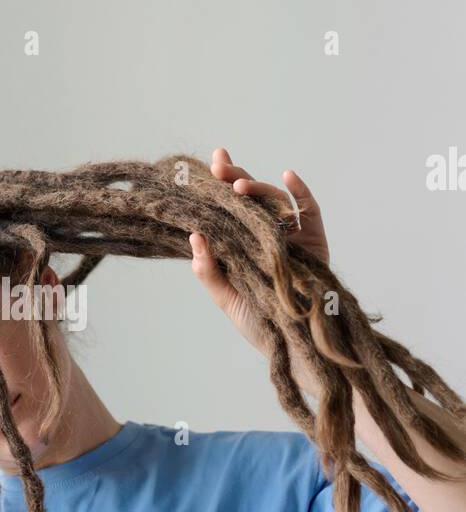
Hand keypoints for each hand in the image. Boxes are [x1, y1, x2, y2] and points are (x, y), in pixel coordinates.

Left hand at [189, 147, 329, 360]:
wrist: (294, 346)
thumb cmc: (259, 323)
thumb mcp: (226, 298)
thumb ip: (209, 271)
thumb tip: (195, 237)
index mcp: (242, 243)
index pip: (227, 209)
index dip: (218, 186)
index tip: (207, 165)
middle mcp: (265, 234)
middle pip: (249, 198)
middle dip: (233, 178)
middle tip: (218, 166)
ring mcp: (291, 235)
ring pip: (274, 201)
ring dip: (258, 189)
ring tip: (239, 187)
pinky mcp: (315, 240)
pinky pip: (310, 211)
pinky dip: (301, 192)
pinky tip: (288, 177)